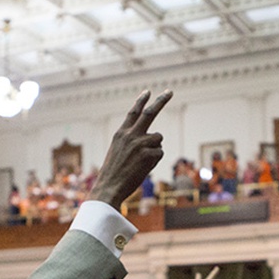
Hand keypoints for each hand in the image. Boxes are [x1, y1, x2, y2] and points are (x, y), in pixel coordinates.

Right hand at [88, 90, 172, 207]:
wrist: (109, 187)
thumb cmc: (114, 173)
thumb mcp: (118, 152)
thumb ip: (132, 141)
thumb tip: (156, 138)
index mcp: (120, 133)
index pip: (133, 112)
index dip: (141, 101)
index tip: (148, 91)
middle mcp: (130, 135)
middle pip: (150, 113)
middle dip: (161, 101)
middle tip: (170, 91)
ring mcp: (140, 144)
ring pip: (158, 138)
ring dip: (154, 148)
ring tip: (141, 161)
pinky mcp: (148, 154)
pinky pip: (160, 153)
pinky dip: (155, 160)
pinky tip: (143, 168)